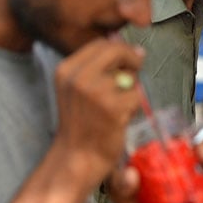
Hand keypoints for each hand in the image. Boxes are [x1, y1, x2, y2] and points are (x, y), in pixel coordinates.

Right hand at [53, 38, 144, 180]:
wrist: (76, 158)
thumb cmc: (82, 123)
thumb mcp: (79, 88)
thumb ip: (99, 66)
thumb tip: (131, 46)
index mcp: (66, 69)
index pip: (101, 44)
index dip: (120, 50)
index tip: (127, 63)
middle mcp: (78, 77)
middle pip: (117, 51)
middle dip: (131, 61)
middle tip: (130, 81)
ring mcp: (95, 92)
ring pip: (130, 75)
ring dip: (131, 90)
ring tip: (118, 107)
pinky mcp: (113, 108)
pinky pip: (136, 96)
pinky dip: (134, 107)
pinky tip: (120, 119)